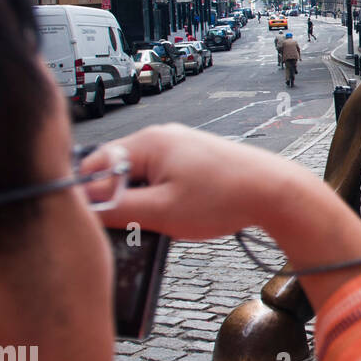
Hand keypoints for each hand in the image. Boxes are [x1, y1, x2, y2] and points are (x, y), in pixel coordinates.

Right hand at [87, 125, 314, 240]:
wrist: (275, 192)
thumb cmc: (227, 197)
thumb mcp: (161, 211)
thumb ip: (118, 209)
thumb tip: (86, 208)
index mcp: (148, 141)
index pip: (95, 165)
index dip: (92, 197)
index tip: (99, 221)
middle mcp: (162, 136)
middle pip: (117, 170)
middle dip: (121, 199)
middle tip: (138, 223)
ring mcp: (180, 146)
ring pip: (141, 177)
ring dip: (144, 200)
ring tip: (166, 217)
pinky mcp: (195, 159)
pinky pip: (163, 178)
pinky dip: (163, 197)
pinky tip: (180, 212)